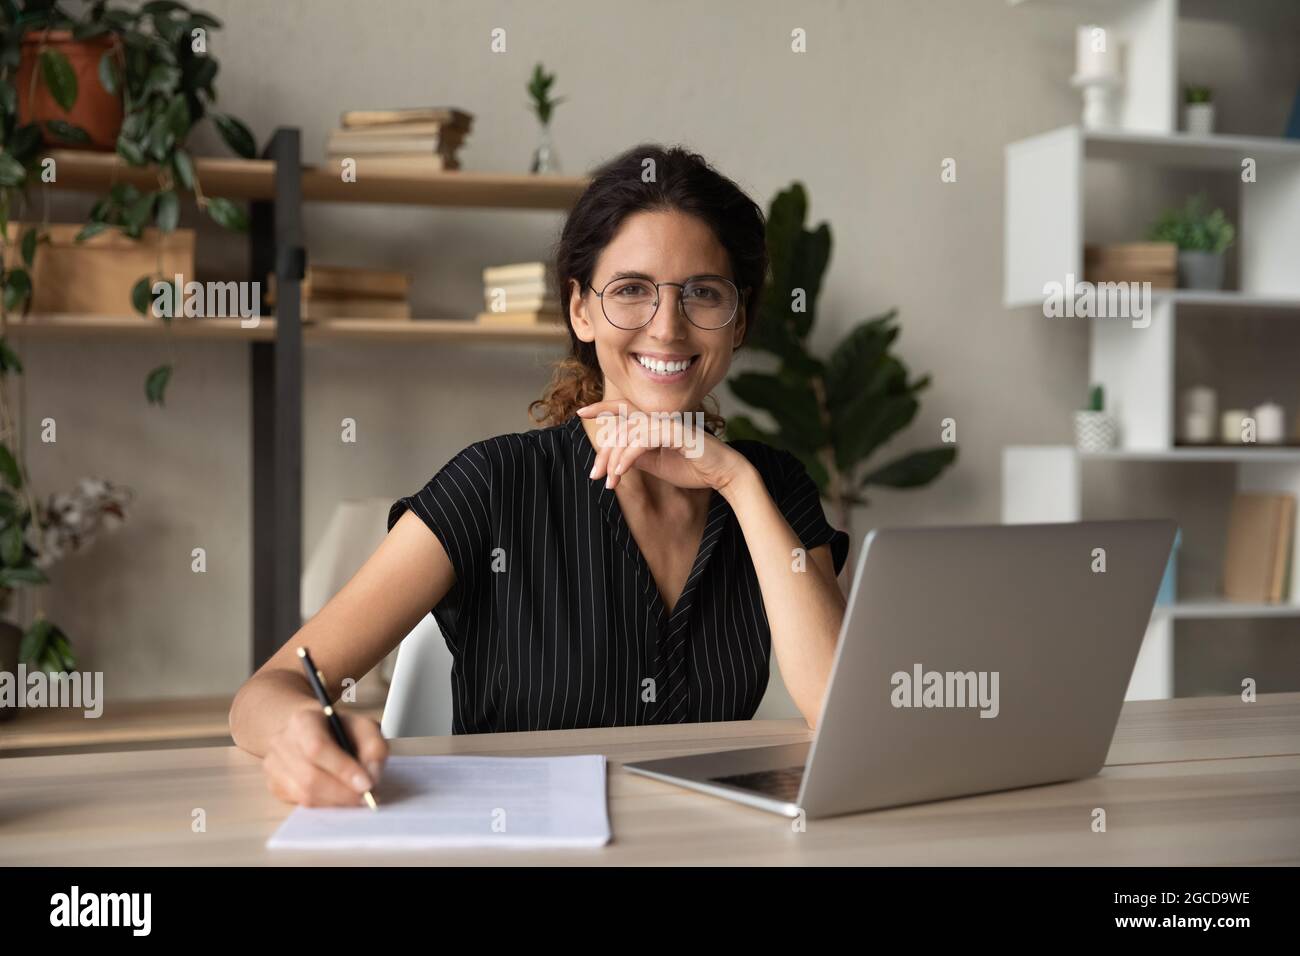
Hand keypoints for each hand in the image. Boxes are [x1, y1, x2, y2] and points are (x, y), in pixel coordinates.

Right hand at [262, 705, 388, 806]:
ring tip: (356, 797)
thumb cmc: (340, 730)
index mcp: (303, 720)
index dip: (343, 769)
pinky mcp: (275, 785)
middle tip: (367, 797)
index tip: (367, 784)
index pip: (318, 747)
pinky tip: (338, 796)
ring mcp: (274, 765)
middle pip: (310, 776)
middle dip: (343, 792)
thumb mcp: (365, 728)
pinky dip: (324, 804)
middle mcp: (282, 742)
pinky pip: (300, 803)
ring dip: (336, 801)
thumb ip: (375, 748)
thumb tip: (371, 778)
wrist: (311, 731)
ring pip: (305, 794)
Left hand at [577, 400, 751, 491]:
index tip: (580, 411)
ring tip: (607, 480)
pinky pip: (644, 440)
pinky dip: (628, 456)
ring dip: (614, 458)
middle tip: (594, 474)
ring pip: (629, 433)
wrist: (723, 474)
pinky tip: (620, 472)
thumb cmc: (693, 468)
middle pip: (621, 426)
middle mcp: (659, 417)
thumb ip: (637, 456)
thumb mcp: (657, 464)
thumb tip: (614, 458)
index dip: (601, 407)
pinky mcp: (675, 431)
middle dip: (604, 451)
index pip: (623, 410)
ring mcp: (668, 422)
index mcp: (654, 422)